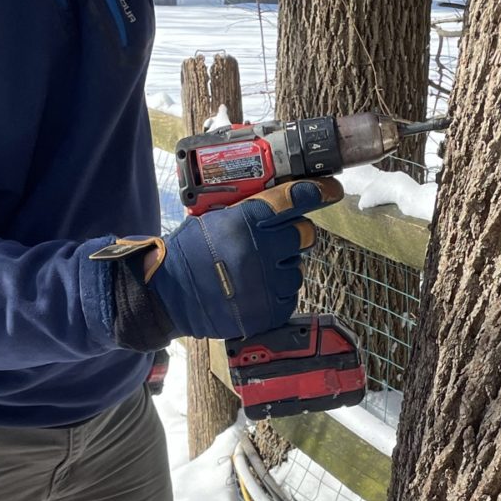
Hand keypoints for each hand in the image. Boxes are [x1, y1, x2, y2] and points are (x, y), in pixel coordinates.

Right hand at [149, 178, 342, 341]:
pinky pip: (289, 294)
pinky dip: (276, 292)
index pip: (295, 198)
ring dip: (283, 267)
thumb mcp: (213, 217)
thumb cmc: (188, 253)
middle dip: (293, 235)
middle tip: (273, 242)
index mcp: (246, 220)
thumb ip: (248, 210)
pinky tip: (254, 290)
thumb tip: (283, 201)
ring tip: (254, 271)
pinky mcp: (268, 310)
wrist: (168, 295)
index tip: (331, 190)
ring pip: (298, 267)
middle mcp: (261, 249)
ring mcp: (267, 282)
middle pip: (305, 234)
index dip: (318, 192)